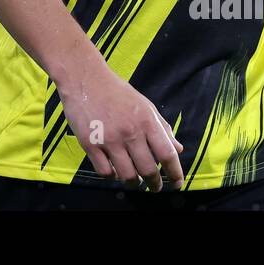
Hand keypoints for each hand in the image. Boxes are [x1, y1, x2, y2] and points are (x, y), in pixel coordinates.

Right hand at [55, 55, 183, 191]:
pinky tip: (114, 171)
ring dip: (134, 182)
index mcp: (146, 120)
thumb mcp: (145, 105)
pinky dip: (112, 176)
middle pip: (148, 169)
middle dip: (155, 183)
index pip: (167, 154)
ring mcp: (109, 139)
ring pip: (127, 175)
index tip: (177, 183)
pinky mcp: (90, 143)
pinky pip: (105, 171)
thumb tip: (178, 149)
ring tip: (135, 180)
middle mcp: (130, 131)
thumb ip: (162, 128)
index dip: (175, 172)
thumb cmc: (116, 91)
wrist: (84, 78)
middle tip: (155, 187)